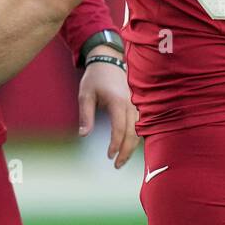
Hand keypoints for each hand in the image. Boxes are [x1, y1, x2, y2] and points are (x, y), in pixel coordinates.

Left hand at [78, 47, 139, 168]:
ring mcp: (137, 104)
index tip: (109, 156)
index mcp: (118, 101)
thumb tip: (83, 135)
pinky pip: (141, 124)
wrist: (108, 60)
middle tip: (117, 165)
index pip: (120, 128)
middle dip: (126, 151)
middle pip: (133, 133)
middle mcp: (131, 103)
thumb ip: (85, 115)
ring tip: (122, 160)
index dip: (115, 144)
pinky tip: (130, 147)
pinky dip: (137, 137)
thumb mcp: (85, 95)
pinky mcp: (139, 104)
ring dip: (133, 146)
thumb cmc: (95, 78)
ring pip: (140, 130)